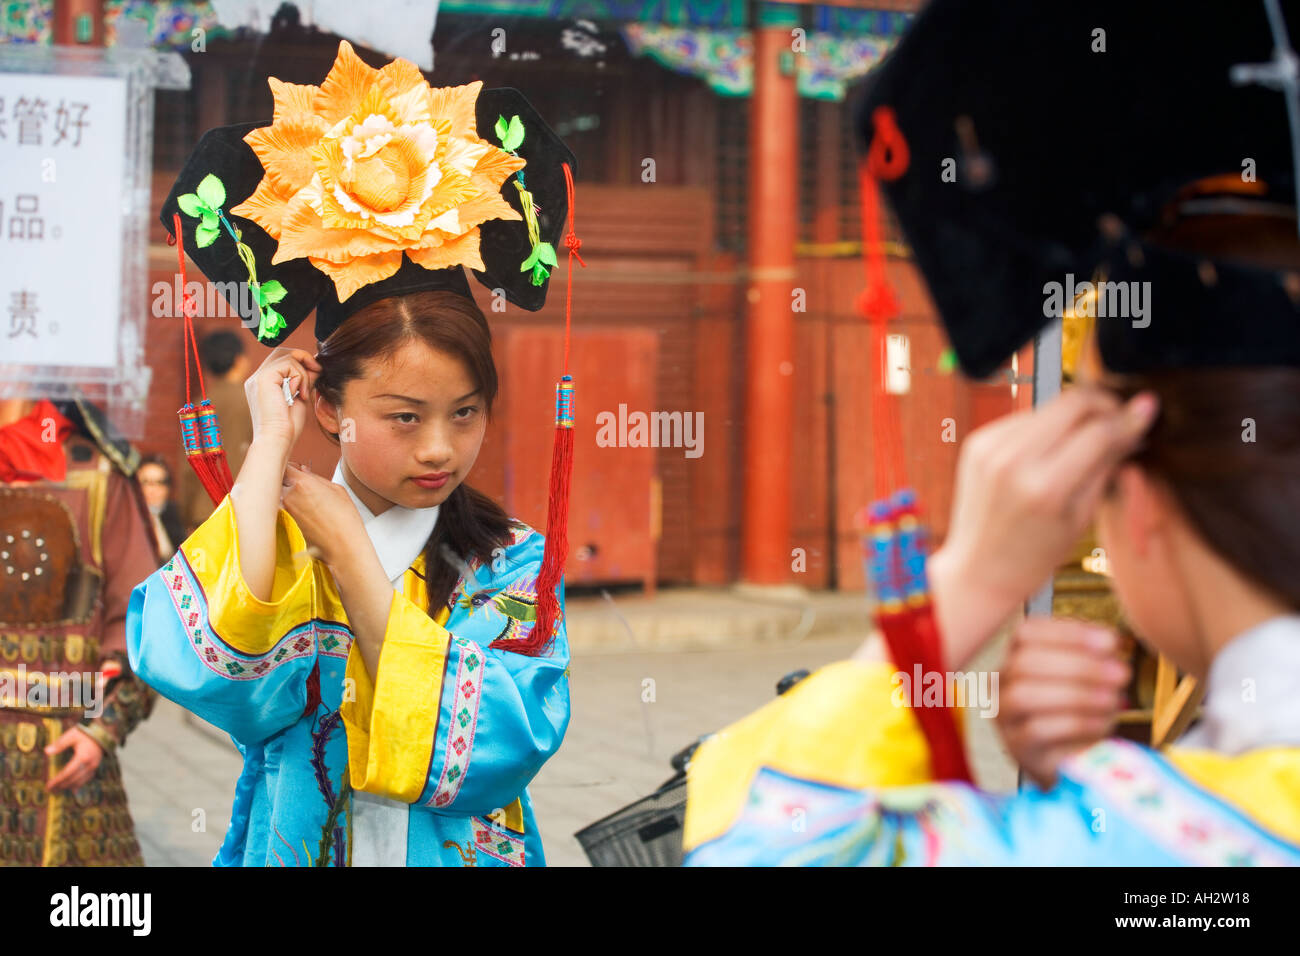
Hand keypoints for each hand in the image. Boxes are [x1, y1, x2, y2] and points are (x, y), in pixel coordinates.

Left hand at [45, 726, 102, 792]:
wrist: (102, 732)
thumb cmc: (85, 733)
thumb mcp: (71, 735)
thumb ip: (60, 744)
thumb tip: (46, 751)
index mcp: (82, 757)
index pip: (67, 773)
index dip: (57, 781)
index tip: (48, 786)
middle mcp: (89, 764)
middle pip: (73, 779)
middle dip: (61, 786)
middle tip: (51, 791)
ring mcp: (94, 766)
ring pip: (80, 781)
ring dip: (69, 787)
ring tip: (59, 790)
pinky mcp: (96, 767)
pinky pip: (87, 779)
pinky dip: (79, 785)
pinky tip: (73, 789)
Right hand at [244, 347, 321, 449]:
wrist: (278, 440)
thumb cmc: (288, 427)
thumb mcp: (299, 398)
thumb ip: (303, 381)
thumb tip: (314, 366)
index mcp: (264, 384)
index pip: (281, 360)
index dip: (301, 362)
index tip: (316, 373)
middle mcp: (257, 378)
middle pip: (282, 352)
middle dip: (303, 358)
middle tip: (317, 372)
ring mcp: (258, 377)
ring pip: (287, 356)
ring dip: (303, 372)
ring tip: (304, 392)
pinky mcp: (263, 379)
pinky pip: (288, 363)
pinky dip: (299, 376)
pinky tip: (299, 393)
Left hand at [281, 463, 365, 567]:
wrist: (343, 546)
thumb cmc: (344, 520)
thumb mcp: (337, 490)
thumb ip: (317, 478)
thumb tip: (305, 473)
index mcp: (302, 484)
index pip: (286, 467)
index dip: (292, 468)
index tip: (297, 470)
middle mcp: (289, 497)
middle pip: (280, 482)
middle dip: (289, 482)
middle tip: (303, 486)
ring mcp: (286, 512)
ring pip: (282, 496)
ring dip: (291, 496)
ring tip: (309, 502)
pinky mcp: (287, 524)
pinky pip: (287, 510)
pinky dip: (295, 510)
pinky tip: (310, 514)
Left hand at [929, 385, 1158, 667]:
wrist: (978, 569)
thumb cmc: (1036, 553)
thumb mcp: (1081, 516)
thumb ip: (1106, 463)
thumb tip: (1135, 419)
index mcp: (1044, 488)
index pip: (1098, 431)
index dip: (1129, 418)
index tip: (1148, 408)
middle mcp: (1013, 462)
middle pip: (1073, 403)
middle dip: (1104, 403)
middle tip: (1120, 416)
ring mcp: (990, 448)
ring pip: (1049, 406)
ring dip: (1075, 414)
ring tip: (1088, 437)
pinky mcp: (977, 441)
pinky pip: (1024, 418)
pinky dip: (1046, 425)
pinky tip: (1052, 448)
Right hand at [996, 617, 1129, 788]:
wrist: (1076, 767)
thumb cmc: (1081, 717)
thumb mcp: (1088, 681)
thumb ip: (1094, 658)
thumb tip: (1111, 643)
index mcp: (1016, 659)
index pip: (1027, 633)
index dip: (1068, 632)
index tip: (1111, 641)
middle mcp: (1002, 686)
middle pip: (1024, 662)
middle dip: (1078, 663)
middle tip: (1120, 673)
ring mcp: (1005, 719)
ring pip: (1024, 695)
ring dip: (1076, 693)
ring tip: (1114, 698)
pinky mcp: (1018, 749)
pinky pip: (1038, 730)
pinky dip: (1076, 722)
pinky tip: (1103, 721)